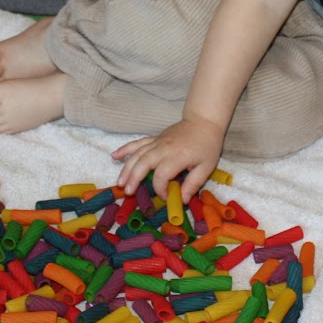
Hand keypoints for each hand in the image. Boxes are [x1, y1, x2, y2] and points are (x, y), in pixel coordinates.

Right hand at [111, 116, 225, 201]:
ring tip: (119, 182)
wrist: (203, 122)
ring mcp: (157, 142)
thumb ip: (193, 184)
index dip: (161, 189)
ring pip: (137, 154)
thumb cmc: (207, 145)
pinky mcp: (154, 138)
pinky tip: (114, 156)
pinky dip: (125, 149)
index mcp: (178, 156)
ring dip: (127, 168)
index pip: (162, 175)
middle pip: (144, 163)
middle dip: (134, 178)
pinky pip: (137, 143)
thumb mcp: (206, 167)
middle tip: (128, 192)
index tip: (165, 197)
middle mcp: (164, 148)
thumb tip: (181, 201)